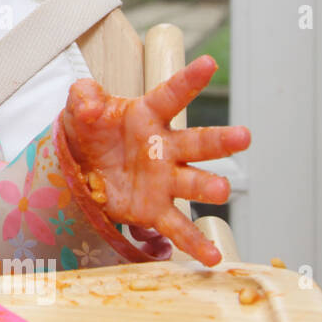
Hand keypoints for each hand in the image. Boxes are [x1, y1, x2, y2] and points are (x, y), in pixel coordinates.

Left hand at [59, 55, 250, 266]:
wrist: (78, 166)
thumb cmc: (90, 131)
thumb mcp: (79, 106)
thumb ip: (83, 96)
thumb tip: (89, 105)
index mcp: (148, 115)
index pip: (171, 94)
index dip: (189, 79)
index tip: (209, 63)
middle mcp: (164, 148)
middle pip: (197, 142)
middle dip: (220, 141)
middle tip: (243, 137)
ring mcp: (163, 180)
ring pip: (192, 182)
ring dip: (208, 186)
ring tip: (221, 190)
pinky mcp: (153, 209)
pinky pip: (177, 227)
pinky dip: (195, 242)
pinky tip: (213, 257)